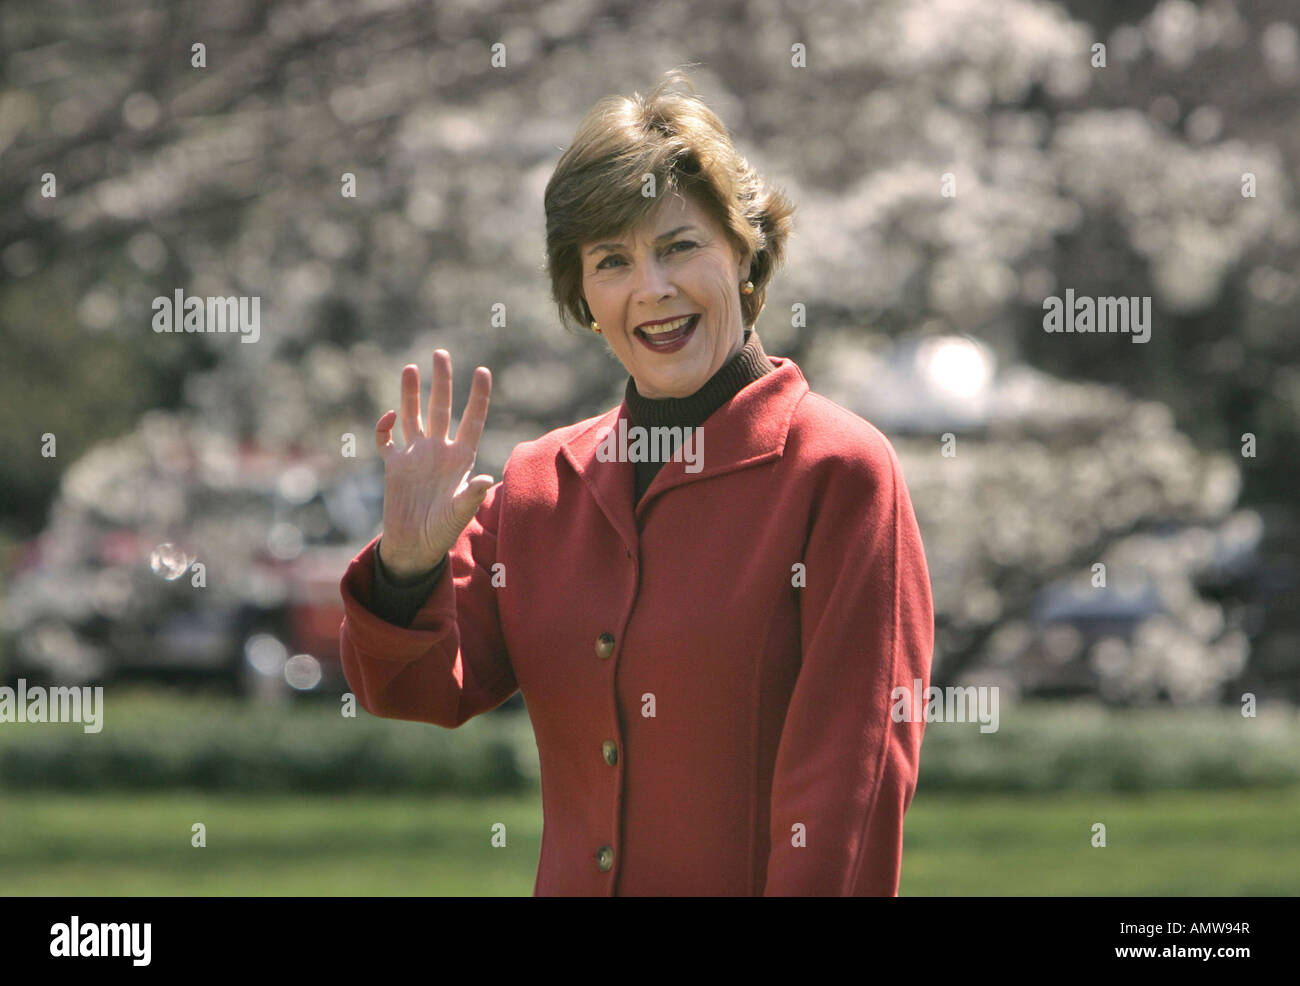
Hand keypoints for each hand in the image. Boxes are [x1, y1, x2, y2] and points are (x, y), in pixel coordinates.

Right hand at [375, 350, 492, 577]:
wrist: (414, 547)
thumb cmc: (442, 532)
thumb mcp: (458, 514)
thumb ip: (470, 496)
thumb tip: (485, 481)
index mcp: (460, 458)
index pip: (472, 420)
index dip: (477, 396)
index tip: (482, 370)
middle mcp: (439, 450)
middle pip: (441, 408)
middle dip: (441, 382)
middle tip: (440, 353)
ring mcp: (415, 455)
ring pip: (413, 416)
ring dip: (411, 393)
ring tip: (411, 367)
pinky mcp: (394, 465)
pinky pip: (387, 439)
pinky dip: (385, 427)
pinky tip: (388, 416)